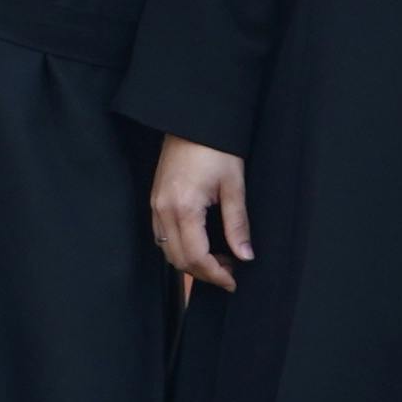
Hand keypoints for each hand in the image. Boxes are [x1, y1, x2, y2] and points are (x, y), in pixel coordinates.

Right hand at [148, 135, 253, 291]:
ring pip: (168, 251)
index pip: (196, 257)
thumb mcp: (234, 186)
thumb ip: (238, 224)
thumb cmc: (216, 148)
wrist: (193, 120)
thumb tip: (246, 256)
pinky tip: (201, 243)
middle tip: (230, 272)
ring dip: (192, 262)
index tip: (233, 281)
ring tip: (219, 259)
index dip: (216, 275)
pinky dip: (180, 248)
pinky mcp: (155, 200)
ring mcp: (156, 206)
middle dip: (205, 273)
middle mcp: (164, 210)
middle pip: (179, 260)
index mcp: (184, 208)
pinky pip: (162, 237)